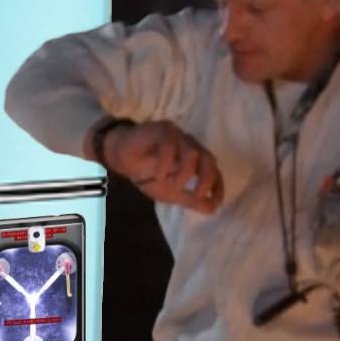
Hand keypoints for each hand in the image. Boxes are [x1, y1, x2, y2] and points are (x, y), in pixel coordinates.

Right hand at [101, 120, 223, 213]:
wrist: (122, 157)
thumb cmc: (147, 173)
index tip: (215, 202)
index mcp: (196, 159)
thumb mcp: (170, 192)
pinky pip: (169, 144)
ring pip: (191, 151)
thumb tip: (212, 210)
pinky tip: (159, 176)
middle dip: (206, 179)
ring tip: (175, 186)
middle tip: (198, 195)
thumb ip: (190, 199)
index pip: (214, 170)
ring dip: (185, 172)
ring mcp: (177, 136)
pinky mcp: (161, 130)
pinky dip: (166, 163)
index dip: (218, 186)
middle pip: (208, 158)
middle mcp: (190, 145)